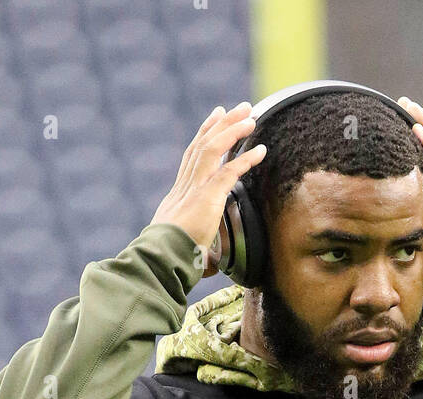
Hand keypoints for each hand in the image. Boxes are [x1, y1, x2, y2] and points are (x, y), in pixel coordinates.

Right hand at [151, 102, 266, 276]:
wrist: (161, 258)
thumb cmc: (170, 260)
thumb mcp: (184, 248)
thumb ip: (199, 249)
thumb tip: (208, 266)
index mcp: (179, 194)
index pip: (192, 156)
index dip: (204, 134)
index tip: (216, 117)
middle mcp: (185, 185)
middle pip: (203, 144)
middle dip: (222, 123)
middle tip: (240, 107)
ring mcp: (195, 188)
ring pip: (213, 149)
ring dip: (233, 130)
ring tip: (251, 116)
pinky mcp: (207, 196)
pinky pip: (229, 171)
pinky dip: (246, 160)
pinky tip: (261, 151)